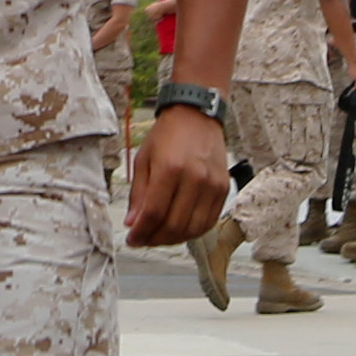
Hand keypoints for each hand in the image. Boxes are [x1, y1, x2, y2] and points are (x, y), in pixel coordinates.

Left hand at [121, 105, 230, 247]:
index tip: (132, 239)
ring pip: (193, 228)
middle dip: (155, 239)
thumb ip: (138, 195)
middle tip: (143, 239)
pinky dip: (193, 232)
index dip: (141, 232)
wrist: (196, 115)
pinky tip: (179, 229)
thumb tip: (133, 224)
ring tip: (159, 236)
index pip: (154, 213)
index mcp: (170, 168)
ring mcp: (212, 184)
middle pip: (174, 225)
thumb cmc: (167, 135)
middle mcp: (194, 178)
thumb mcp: (143, 160)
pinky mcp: (223, 188)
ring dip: (173, 239)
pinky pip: (209, 221)